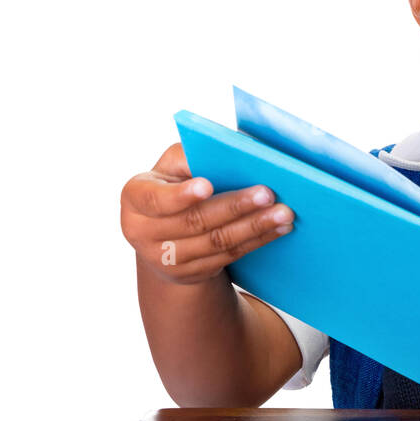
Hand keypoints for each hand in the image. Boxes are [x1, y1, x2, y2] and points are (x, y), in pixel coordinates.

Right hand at [120, 142, 295, 285]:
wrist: (165, 234)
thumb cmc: (176, 184)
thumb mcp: (174, 166)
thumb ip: (193, 155)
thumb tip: (237, 147)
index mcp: (135, 196)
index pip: (155, 198)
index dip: (180, 194)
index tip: (207, 185)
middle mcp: (142, 231)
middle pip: (194, 221)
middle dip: (234, 207)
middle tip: (268, 194)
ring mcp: (165, 258)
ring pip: (216, 242)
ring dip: (254, 226)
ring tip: (284, 212)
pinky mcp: (190, 273)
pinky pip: (229, 255)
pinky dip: (257, 240)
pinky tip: (280, 228)